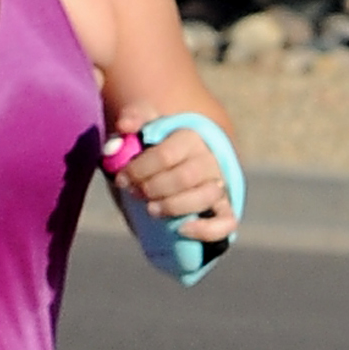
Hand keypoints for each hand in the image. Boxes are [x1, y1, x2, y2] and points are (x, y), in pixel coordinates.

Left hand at [112, 117, 233, 239]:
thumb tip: (124, 125)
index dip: (140, 169)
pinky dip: (206, 230)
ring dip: (173, 206)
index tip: (122, 178)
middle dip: (153, 188)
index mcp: (191, 136)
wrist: (177, 166)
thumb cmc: (156, 149)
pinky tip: (182, 230)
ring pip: (206, 197)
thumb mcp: (143, 128)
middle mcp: (210, 160)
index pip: (166, 155)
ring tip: (151, 210)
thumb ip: (133, 119)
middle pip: (184, 177)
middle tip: (135, 192)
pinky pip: (226, 223)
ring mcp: (219, 185)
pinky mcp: (224, 211)